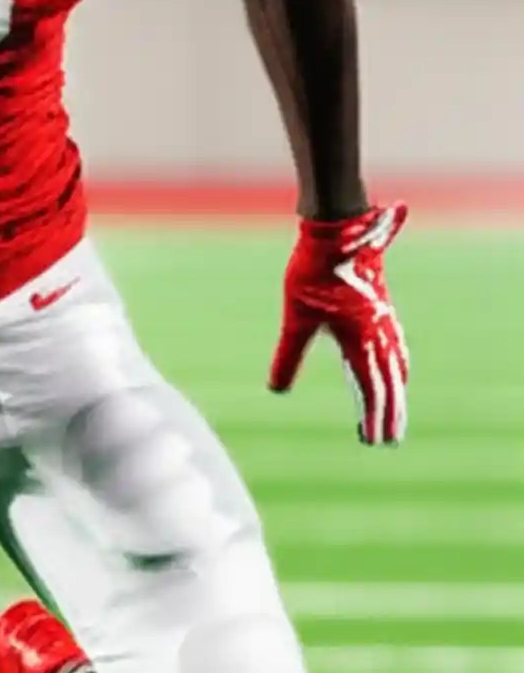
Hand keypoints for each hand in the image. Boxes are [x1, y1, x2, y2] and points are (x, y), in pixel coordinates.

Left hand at [269, 204, 410, 444]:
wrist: (337, 232)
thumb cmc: (312, 274)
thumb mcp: (296, 319)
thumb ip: (289, 356)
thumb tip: (276, 390)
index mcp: (362, 340)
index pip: (371, 388)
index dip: (373, 416)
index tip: (374, 439)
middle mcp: (380, 332)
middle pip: (389, 380)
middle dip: (390, 409)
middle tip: (389, 437)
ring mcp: (384, 318)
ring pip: (395, 360)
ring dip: (395, 386)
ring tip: (394, 405)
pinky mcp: (381, 305)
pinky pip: (394, 341)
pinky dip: (396, 360)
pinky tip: (393, 361)